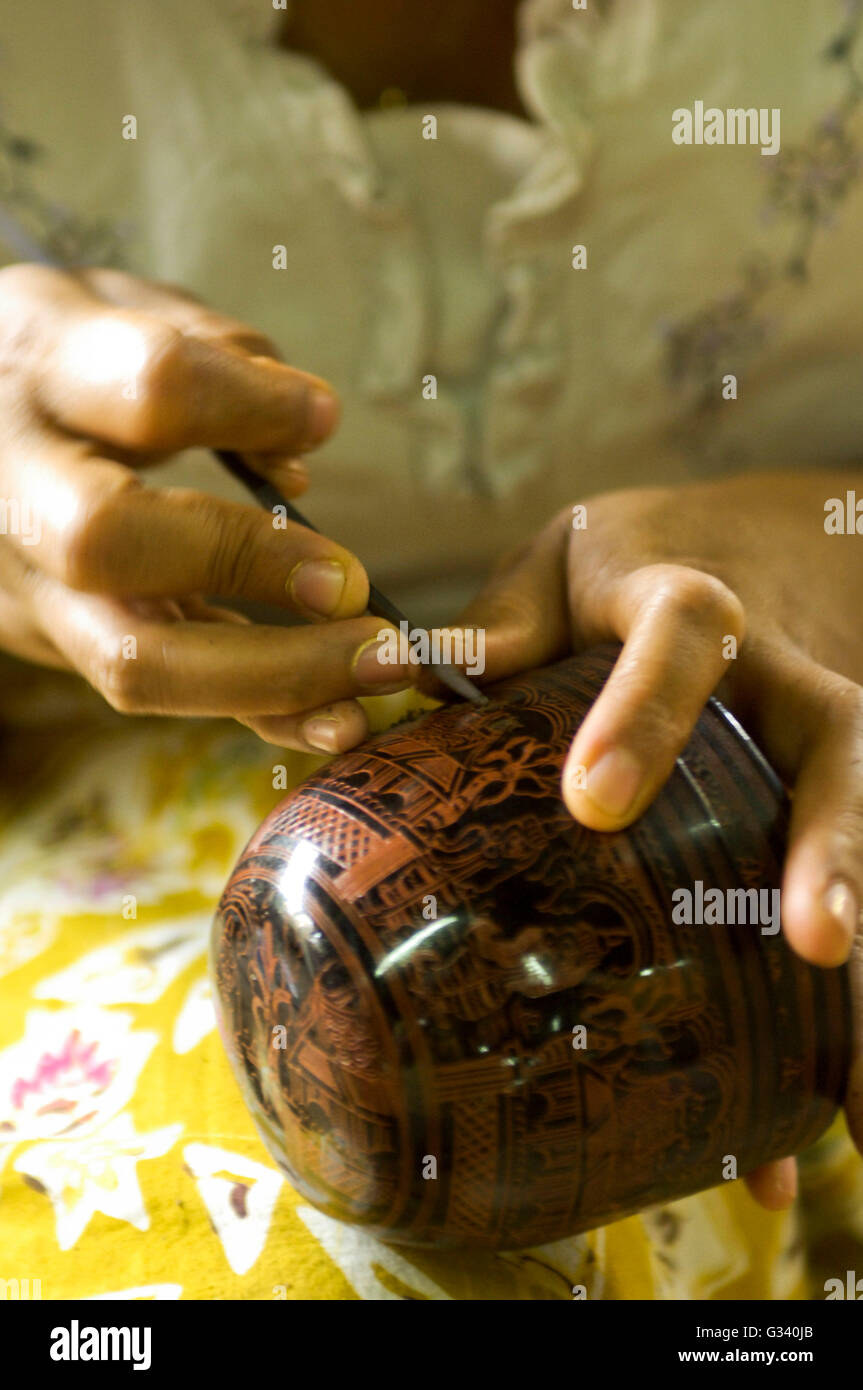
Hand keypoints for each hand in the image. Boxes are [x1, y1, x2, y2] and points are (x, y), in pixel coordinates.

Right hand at [0, 264, 412, 749]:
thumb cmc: (70, 358)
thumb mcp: (127, 308)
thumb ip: (218, 353)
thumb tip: (302, 443)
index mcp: (40, 364)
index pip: (146, 385)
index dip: (249, 405)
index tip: (321, 419)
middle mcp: (14, 486)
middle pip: (106, 542)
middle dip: (246, 565)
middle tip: (351, 585)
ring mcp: (27, 583)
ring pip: (133, 659)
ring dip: (274, 677)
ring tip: (379, 668)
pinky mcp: (60, 641)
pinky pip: (166, 693)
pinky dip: (260, 710)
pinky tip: (340, 718)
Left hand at [455, 470, 862, 1209]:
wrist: (759, 547)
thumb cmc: (630, 569)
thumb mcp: (565, 564)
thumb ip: (503, 622)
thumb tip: (400, 679)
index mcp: (693, 604)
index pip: (682, 640)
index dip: (644, 714)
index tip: (595, 802)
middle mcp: (783, 681)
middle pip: (835, 754)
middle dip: (833, 849)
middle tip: (819, 944)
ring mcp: (822, 747)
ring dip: (862, 941)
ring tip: (853, 1085)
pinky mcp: (829, 802)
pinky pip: (848, 891)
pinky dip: (833, 1015)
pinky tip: (803, 1131)